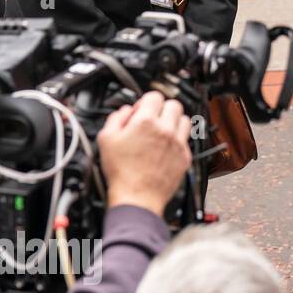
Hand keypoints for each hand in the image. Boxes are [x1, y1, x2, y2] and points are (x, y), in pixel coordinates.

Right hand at [98, 91, 192, 214]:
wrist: (137, 196)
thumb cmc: (121, 172)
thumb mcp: (106, 139)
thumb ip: (116, 118)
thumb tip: (125, 111)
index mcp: (146, 122)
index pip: (154, 96)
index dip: (145, 101)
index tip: (141, 110)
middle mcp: (166, 130)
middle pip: (174, 105)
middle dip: (162, 109)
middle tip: (152, 119)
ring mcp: (178, 143)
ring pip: (185, 120)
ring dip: (174, 122)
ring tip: (161, 131)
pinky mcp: (185, 156)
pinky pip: (186, 140)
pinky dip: (177, 139)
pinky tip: (165, 147)